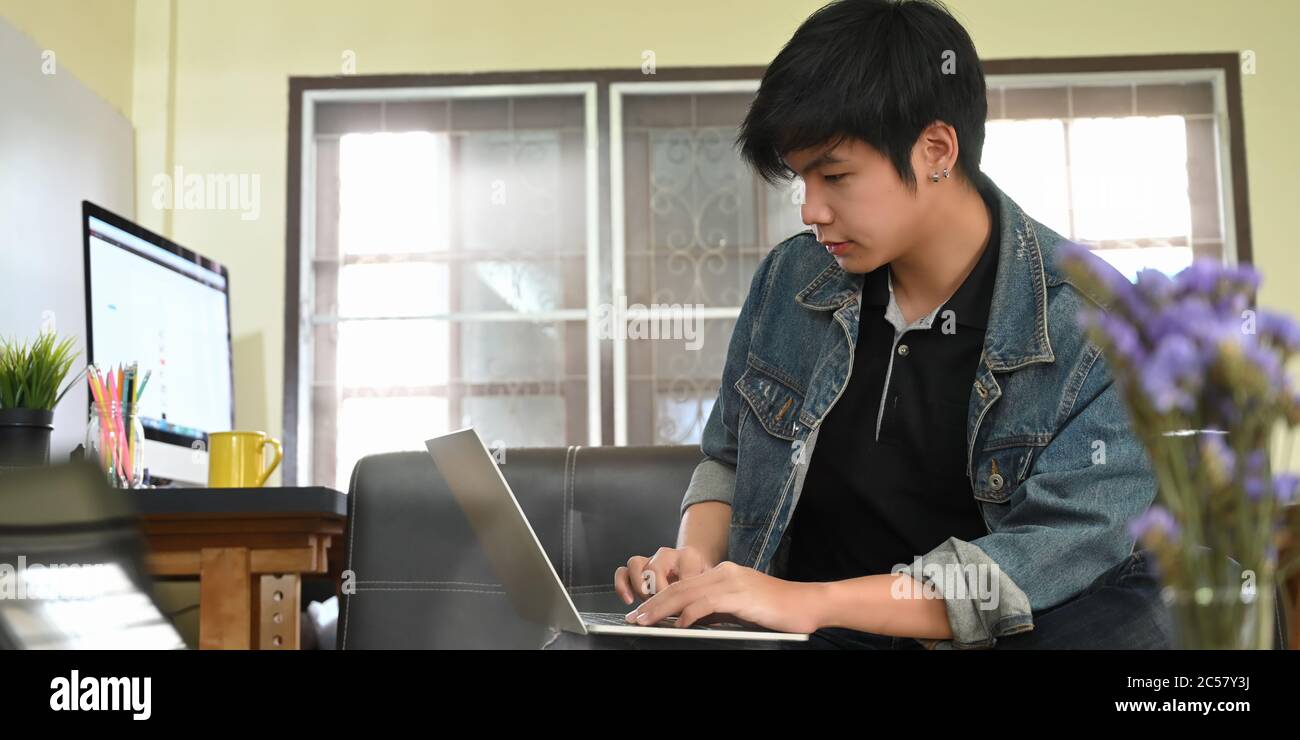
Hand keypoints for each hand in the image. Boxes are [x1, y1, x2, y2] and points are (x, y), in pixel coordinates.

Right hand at [614, 546, 712, 605]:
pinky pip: (622, 571)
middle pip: (654, 568)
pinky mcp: (638, 568)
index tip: (685, 610)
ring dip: (640, 588)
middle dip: (658, 592)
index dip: (682, 597)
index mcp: (689, 556)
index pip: (681, 575)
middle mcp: (667, 554)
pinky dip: (623, 586)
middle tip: (666, 607)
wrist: (697, 565)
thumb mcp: (709, 585)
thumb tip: (696, 611)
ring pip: (635, 565)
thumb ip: (703, 595)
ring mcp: (650, 559)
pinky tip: (629, 600)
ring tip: (649, 602)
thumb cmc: (702, 579)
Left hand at [625, 561, 824, 634]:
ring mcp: (731, 581)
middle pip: (679, 587)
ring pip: (686, 593)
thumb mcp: (739, 608)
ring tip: (646, 622)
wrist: (807, 604)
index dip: (659, 598)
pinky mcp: (739, 594)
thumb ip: (716, 610)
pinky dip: (689, 614)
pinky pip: (706, 603)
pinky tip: (679, 625)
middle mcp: (723, 572)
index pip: (683, 584)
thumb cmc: (776, 610)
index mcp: (722, 573)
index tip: (643, 612)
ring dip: (662, 609)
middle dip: (653, 604)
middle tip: (634, 618)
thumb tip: (687, 621)